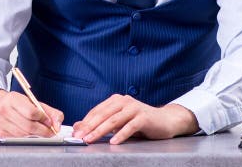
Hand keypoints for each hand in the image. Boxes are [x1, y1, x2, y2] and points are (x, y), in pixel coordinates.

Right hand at [0, 89, 63, 137]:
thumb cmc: (16, 104)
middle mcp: (3, 109)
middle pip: (28, 126)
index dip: (43, 119)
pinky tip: (26, 131)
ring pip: (23, 134)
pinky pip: (16, 138)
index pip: (32, 112)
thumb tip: (58, 124)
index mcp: (12, 98)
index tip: (49, 122)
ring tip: (37, 130)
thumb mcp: (32, 102)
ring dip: (34, 134)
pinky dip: (24, 136)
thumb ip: (49, 111)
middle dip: (42, 131)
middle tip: (49, 132)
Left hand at [71, 94, 197, 144]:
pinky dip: (121, 135)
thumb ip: (101, 123)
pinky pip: (130, 126)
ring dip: (101, 131)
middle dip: (89, 126)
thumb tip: (78, 126)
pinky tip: (114, 142)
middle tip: (79, 137)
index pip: (97, 110)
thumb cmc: (140, 121)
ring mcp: (134, 108)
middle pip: (103, 114)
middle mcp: (124, 101)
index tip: (75, 133)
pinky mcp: (144, 117)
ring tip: (91, 139)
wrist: (165, 120)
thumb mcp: (119, 121)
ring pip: (114, 120)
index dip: (85, 122)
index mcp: (116, 100)